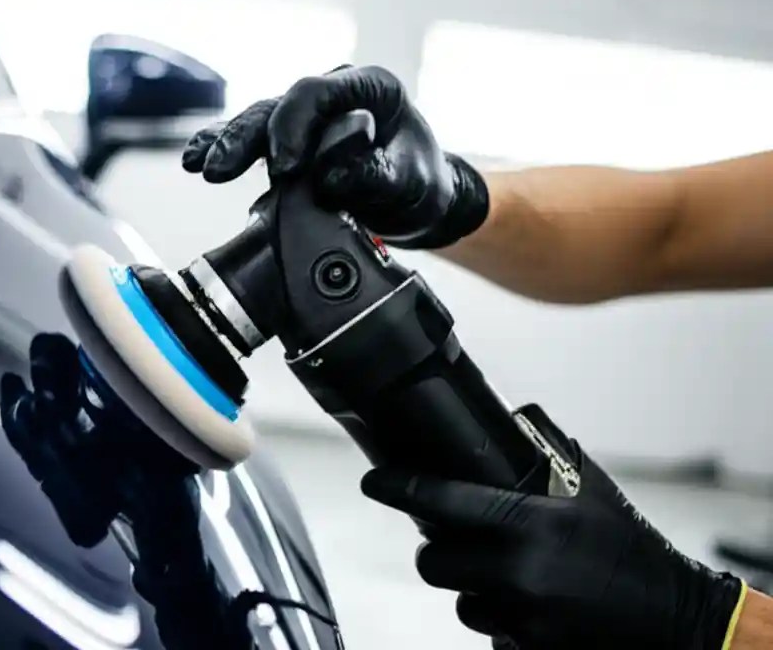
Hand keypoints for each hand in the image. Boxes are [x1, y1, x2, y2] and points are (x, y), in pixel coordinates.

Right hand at [181, 65, 488, 248]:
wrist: (418, 199)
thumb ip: (373, 174)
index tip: (284, 167)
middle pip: (278, 105)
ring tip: (199, 166)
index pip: (318, 93)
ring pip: (258, 120)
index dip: (292, 126)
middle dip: (245, 137)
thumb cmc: (419, 181)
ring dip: (226, 143)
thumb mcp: (410, 181)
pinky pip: (251, 139)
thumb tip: (329, 175)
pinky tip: (194, 159)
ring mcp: (307, 117)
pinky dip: (222, 147)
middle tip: (220, 170)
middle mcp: (332, 93)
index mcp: (369, 87)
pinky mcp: (287, 140)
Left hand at [360, 405, 746, 648]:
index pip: (440, 500)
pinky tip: (529, 603)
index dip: (399, 488)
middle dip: (441, 551)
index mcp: (530, 522)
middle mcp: (518, 571)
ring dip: (474, 588)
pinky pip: (488, 630)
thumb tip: (506, 425)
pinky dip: (500, 618)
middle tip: (461, 542)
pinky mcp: (527, 649)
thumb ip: (543, 458)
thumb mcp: (589, 490)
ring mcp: (521, 617)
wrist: (676, 617)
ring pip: (459, 600)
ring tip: (512, 576)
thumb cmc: (630, 547)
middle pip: (432, 561)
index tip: (375, 481)